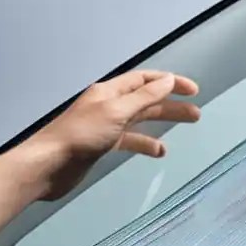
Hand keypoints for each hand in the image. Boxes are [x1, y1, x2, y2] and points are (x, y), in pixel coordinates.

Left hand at [18, 70, 200, 200]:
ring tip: (185, 128)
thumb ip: (144, 97)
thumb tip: (168, 80)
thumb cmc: (81, 136)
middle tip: (196, 112)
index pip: (144, 81)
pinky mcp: (102, 145)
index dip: (169, 82)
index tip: (192, 90)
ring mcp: (105, 126)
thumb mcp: (116, 112)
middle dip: (171, 104)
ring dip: (163, 122)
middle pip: (146, 100)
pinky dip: (146, 144)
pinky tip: (159, 151)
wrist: (49, 165)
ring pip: (141, 120)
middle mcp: (108, 106)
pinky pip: (131, 140)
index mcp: (109, 92)